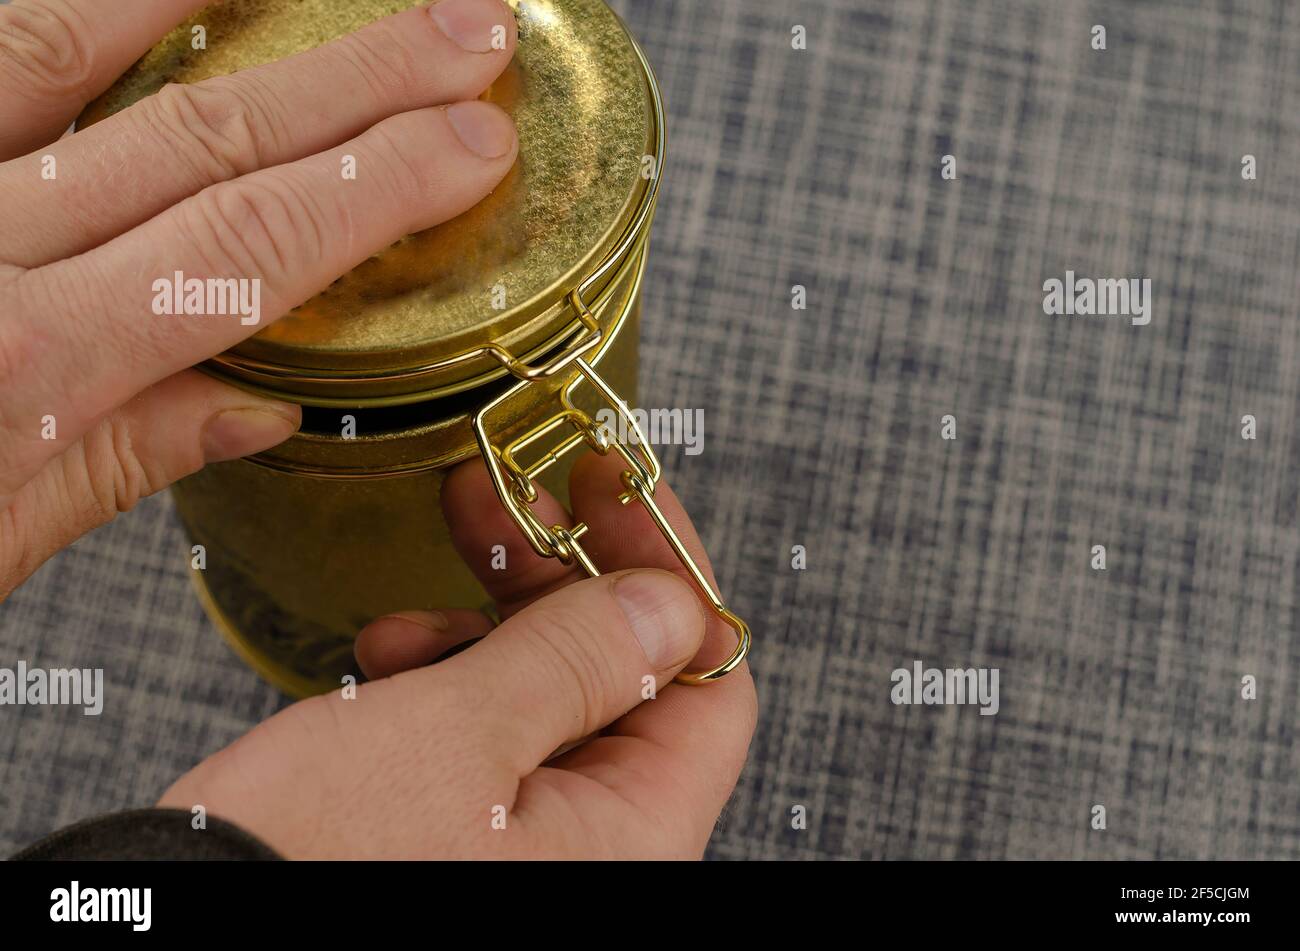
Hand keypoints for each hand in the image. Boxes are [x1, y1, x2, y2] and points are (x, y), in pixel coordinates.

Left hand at [0, 0, 518, 596]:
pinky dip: (66, 8)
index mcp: (21, 376)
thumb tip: (255, 411)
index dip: (380, 187)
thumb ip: (119, 460)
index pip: (252, 253)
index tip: (474, 144)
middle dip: (357, 82)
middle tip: (466, 31)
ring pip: (60, 43)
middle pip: (202, 138)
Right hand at [159, 451, 758, 857]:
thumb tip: (673, 602)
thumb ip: (579, 658)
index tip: (614, 490)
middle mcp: (593, 851)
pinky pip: (485, 738)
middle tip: (507, 497)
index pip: (710, 688)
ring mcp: (526, 847)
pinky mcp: (459, 836)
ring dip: (484, 627)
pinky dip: (442, 682)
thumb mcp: (458, 730)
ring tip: (410, 612)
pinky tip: (386, 655)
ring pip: (546, 700)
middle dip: (557, 581)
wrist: (182, 917)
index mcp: (630, 839)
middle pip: (624, 681)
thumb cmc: (313, 856)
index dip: (670, 576)